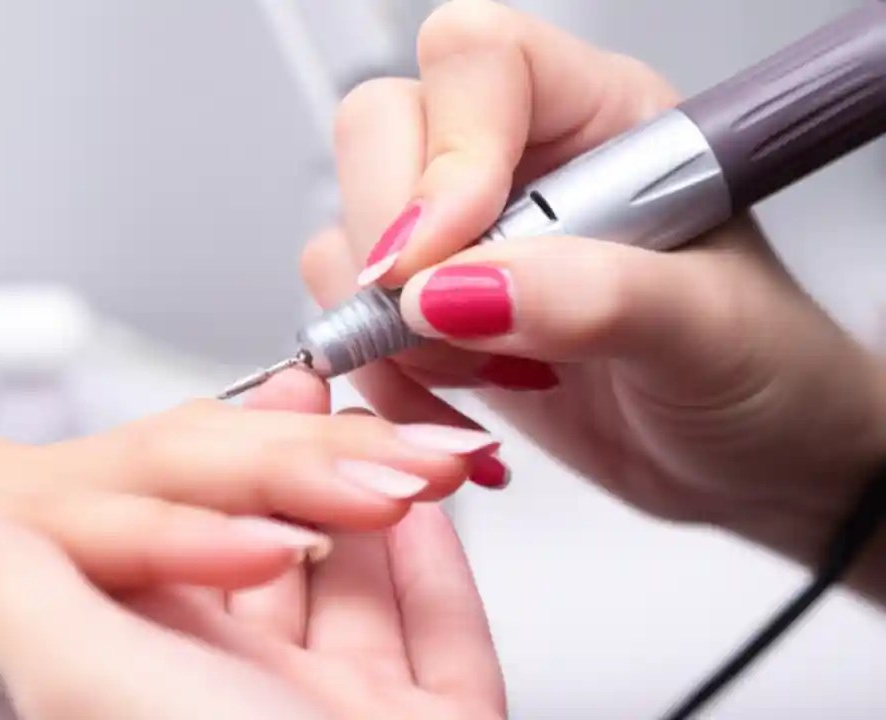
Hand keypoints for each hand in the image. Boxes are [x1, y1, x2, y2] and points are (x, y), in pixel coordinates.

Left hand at [0, 382, 494, 665]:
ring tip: (375, 426)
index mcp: (152, 684)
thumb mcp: (96, 683)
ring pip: (360, 595)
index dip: (189, 476)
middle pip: (269, 566)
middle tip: (308, 389)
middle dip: (294, 473)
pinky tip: (435, 515)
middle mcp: (240, 706)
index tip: (217, 405)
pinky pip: (442, 642)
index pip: (164, 555)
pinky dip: (441, 573)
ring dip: (370, 505)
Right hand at [302, 0, 885, 592]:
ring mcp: (469, 237)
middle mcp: (522, 160)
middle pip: (384, 127)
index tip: (445, 255)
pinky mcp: (435, 310)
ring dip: (384, 319)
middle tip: (434, 323)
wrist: (749, 465)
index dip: (446, 150)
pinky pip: (350, 311)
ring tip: (475, 375)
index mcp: (603, 117)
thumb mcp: (710, 333)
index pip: (481, 61)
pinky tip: (458, 400)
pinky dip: (381, 369)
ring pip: (350, 225)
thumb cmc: (765, 376)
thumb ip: (596, 299)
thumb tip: (457, 289)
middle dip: (389, 237)